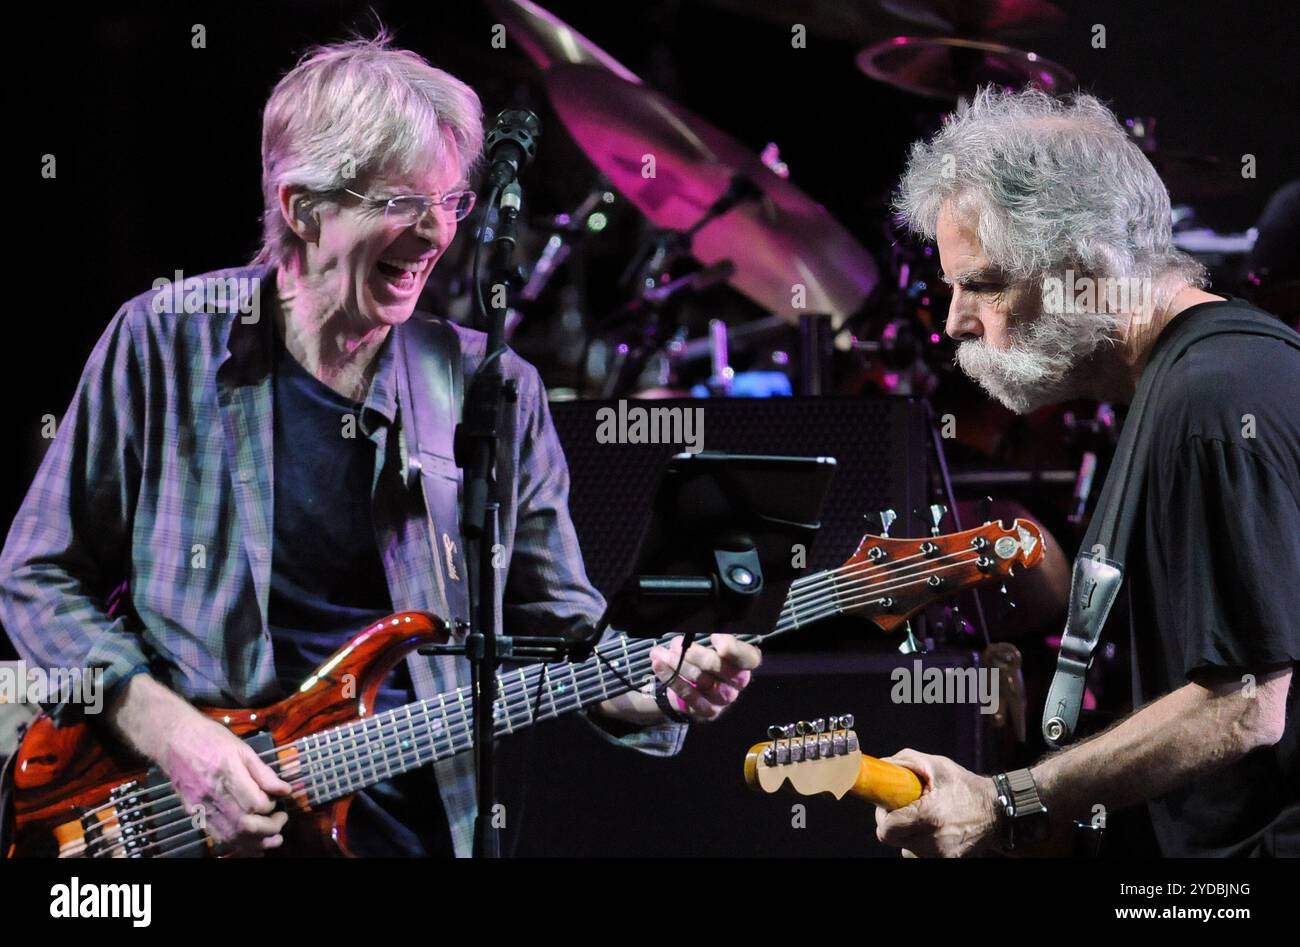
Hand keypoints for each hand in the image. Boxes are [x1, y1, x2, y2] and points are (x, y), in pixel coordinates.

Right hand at [159, 711, 294, 854]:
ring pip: (229, 835)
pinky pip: (216, 834)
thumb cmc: (211, 739)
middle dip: (268, 829)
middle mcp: (212, 792)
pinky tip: (250, 841)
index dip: (271, 807)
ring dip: (254, 842)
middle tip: (281, 822)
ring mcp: (200, 805)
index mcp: (227, 772)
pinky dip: (236, 842)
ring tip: (272, 839)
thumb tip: (284, 790)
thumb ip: (264, 772)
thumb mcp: (243, 748)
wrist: (174, 740)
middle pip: (243, 824)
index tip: (278, 801)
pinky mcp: (193, 812)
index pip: (254, 803)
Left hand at [649, 633, 760, 721]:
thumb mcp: (710, 646)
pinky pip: (688, 695)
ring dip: (677, 664)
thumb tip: (696, 626)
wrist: (693, 689)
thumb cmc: (704, 660)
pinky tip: (659, 665)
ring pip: (701, 680)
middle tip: (677, 643)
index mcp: (744, 663)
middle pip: (721, 668)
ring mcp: (723, 699)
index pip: (749, 658)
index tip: (715, 636)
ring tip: (660, 652)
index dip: (733, 649)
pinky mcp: (707, 711)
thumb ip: (710, 638)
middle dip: (696, 654)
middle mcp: (738, 683)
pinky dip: (671, 678)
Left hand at [873, 749, 999, 857]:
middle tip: (905, 809)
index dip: (883, 815)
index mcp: (929, 816)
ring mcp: (941, 855)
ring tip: (925, 819)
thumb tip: (882, 766)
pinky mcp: (947, 861)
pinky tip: (934, 830)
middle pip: (893, 839)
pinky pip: (920, 854)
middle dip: (894, 823)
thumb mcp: (937, 765)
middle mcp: (934, 841)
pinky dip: (921, 843)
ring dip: (908, 834)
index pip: (886, 828)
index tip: (890, 804)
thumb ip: (906, 761)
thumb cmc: (965, 786)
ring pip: (905, 848)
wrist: (997, 811)